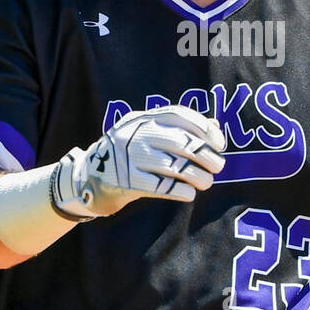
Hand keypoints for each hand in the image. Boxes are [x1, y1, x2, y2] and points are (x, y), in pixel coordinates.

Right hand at [52, 104, 225, 219]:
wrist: (89, 174)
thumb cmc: (130, 152)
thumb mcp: (148, 132)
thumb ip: (179, 128)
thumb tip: (216, 127)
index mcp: (143, 118)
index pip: (179, 115)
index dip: (204, 128)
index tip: (219, 143)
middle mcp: (135, 134)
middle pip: (180, 142)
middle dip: (205, 155)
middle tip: (219, 166)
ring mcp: (129, 157)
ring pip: (172, 166)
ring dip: (196, 175)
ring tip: (207, 182)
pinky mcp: (125, 181)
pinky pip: (159, 187)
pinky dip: (179, 190)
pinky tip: (190, 194)